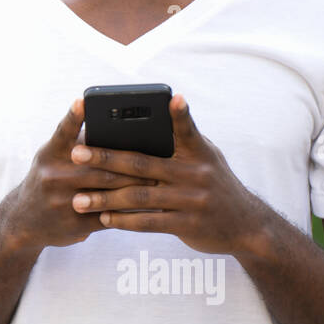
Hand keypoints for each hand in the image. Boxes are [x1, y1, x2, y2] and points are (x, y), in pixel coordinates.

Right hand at [6, 98, 158, 252]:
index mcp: (50, 155)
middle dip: (128, 163)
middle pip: (97, 167)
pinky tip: (146, 206)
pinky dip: (127, 210)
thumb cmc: (48, 180)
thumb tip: (119, 130)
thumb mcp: (52, 158)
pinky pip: (107, 216)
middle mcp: (53, 176)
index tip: (83, 101)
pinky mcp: (74, 225)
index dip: (74, 116)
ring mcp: (62, 202)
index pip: (63, 132)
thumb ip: (79, 145)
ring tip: (157, 180)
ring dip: (133, 186)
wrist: (24, 220)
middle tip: (155, 158)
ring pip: (105, 193)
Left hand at [67, 93, 267, 255]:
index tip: (173, 97)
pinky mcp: (187, 225)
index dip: (180, 114)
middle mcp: (195, 174)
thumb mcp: (208, 158)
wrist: (248, 226)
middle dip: (105, 158)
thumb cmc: (217, 184)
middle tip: (76, 153)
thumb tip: (155, 121)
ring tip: (78, 200)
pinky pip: (148, 222)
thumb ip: (183, 143)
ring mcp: (190, 201)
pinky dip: (124, 220)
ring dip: (105, 198)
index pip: (187, 130)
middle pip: (141, 164)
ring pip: (139, 197)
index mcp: (199, 153)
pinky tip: (103, 218)